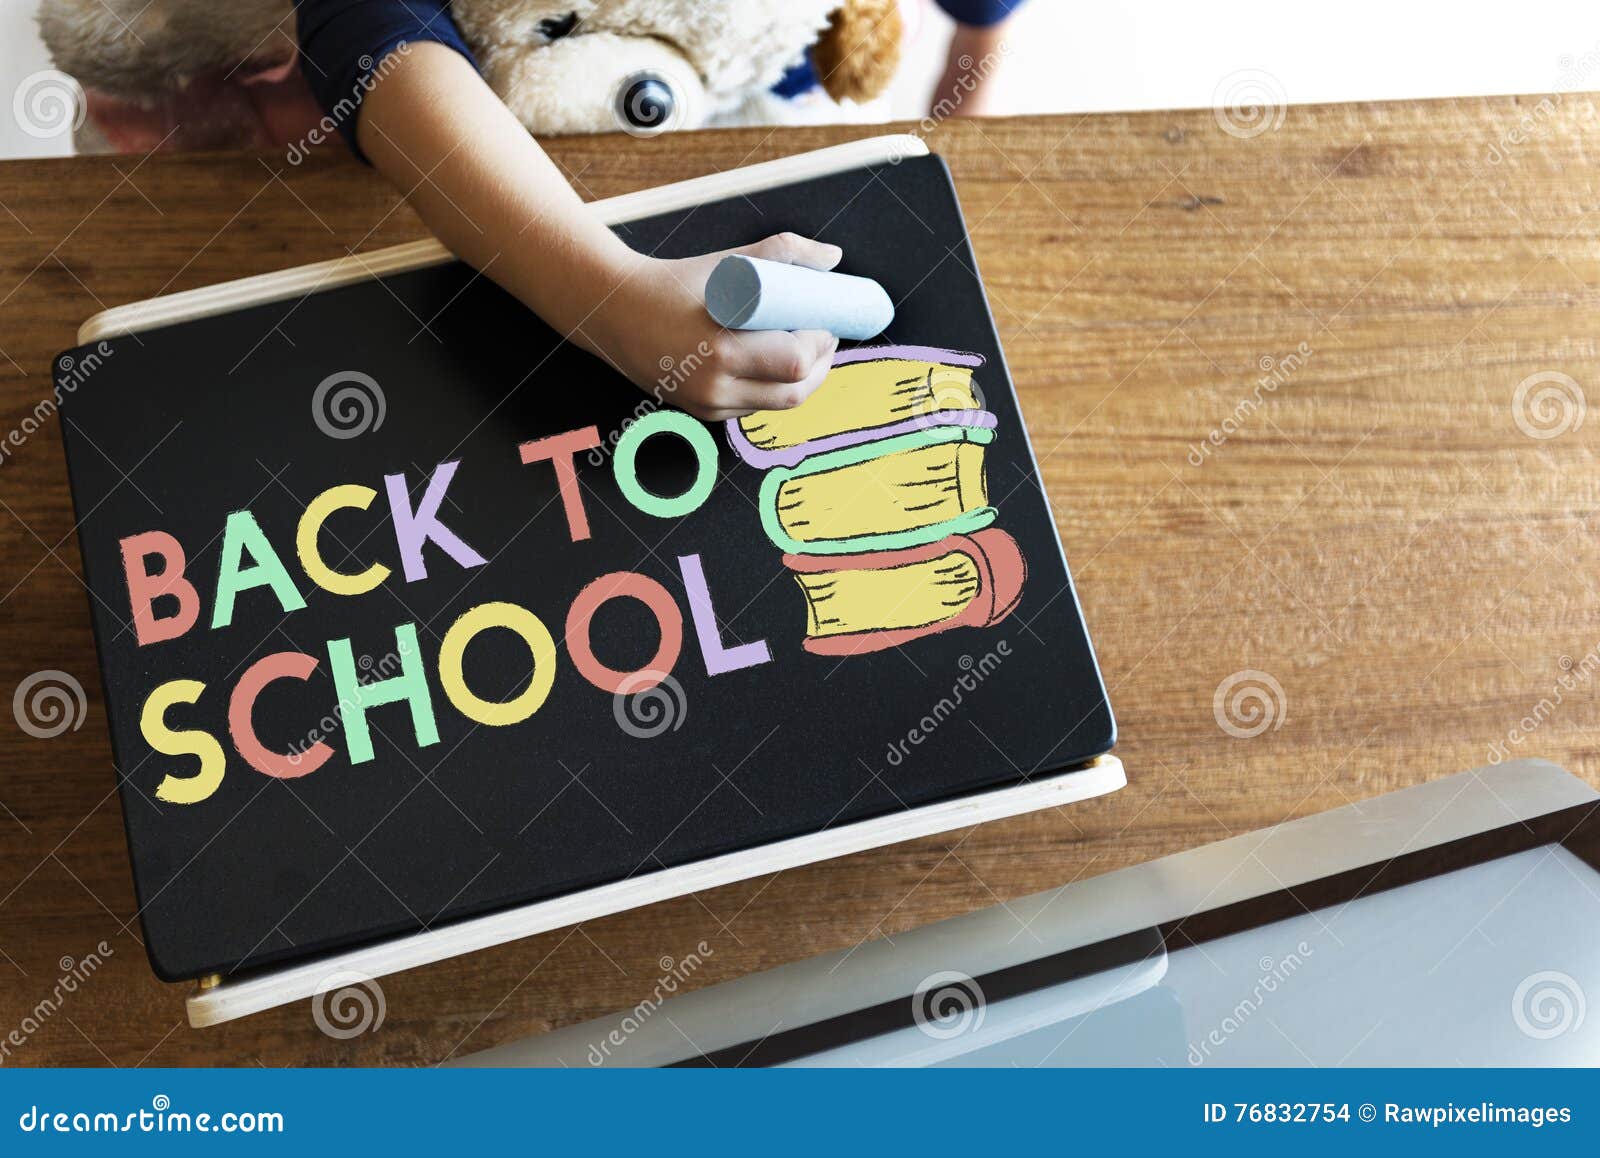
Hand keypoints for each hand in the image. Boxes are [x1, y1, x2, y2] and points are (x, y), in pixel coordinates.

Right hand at [585, 233, 841, 420]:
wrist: (615, 312)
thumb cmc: (673, 283)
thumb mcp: (727, 265)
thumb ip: (782, 253)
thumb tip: (833, 256)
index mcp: (722, 350)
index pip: (796, 360)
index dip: (821, 341)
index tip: (826, 320)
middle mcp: (716, 386)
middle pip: (796, 392)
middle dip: (820, 364)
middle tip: (824, 336)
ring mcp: (709, 405)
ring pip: (779, 404)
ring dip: (802, 379)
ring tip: (806, 348)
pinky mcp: (705, 412)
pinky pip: (756, 406)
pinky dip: (775, 387)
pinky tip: (776, 363)